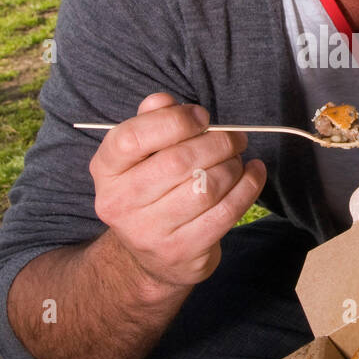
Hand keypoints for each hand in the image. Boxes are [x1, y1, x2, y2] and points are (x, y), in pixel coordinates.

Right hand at [89, 92, 266, 291]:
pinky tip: (253, 173)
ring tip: (237, 159)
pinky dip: (248, 187)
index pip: (131, 137)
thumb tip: (163, 100)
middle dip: (217, 142)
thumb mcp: (142, 156)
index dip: (174, 120)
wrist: (152, 257)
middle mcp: (120, 203)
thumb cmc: (152, 191)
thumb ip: (150, 122)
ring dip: (233, 165)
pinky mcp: (183, 251)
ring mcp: (150, 232)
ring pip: (206, 186)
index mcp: (105, 171)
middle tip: (235, 137)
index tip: (202, 117)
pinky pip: (226, 212)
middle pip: (178, 161)